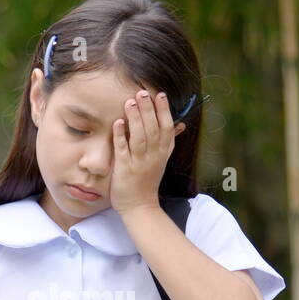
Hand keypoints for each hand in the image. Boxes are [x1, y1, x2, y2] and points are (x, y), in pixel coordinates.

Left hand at [110, 89, 184, 215]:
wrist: (140, 207)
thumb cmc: (148, 181)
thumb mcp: (162, 160)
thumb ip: (168, 141)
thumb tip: (180, 123)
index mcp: (163, 152)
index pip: (167, 128)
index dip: (164, 111)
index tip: (160, 95)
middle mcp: (153, 156)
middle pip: (153, 129)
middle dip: (148, 110)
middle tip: (142, 92)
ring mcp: (139, 163)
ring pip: (139, 137)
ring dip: (135, 119)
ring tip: (130, 102)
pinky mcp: (125, 169)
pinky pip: (124, 150)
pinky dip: (121, 136)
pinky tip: (118, 122)